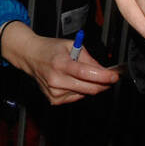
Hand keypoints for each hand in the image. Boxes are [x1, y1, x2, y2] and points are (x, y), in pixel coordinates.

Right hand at [0, 21, 118, 104]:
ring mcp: (54, 92)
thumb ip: (88, 58)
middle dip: (103, 83)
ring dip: (90, 86)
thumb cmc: (50, 49)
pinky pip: (76, 97)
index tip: (114, 76)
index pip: (86, 73)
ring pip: (85, 94)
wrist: (30, 56)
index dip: (103, 76)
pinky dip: (80, 90)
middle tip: (109, 77)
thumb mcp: (71, 45)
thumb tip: (103, 70)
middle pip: (89, 88)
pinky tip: (72, 80)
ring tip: (82, 73)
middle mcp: (56, 80)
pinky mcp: (54, 100)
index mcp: (60, 63)